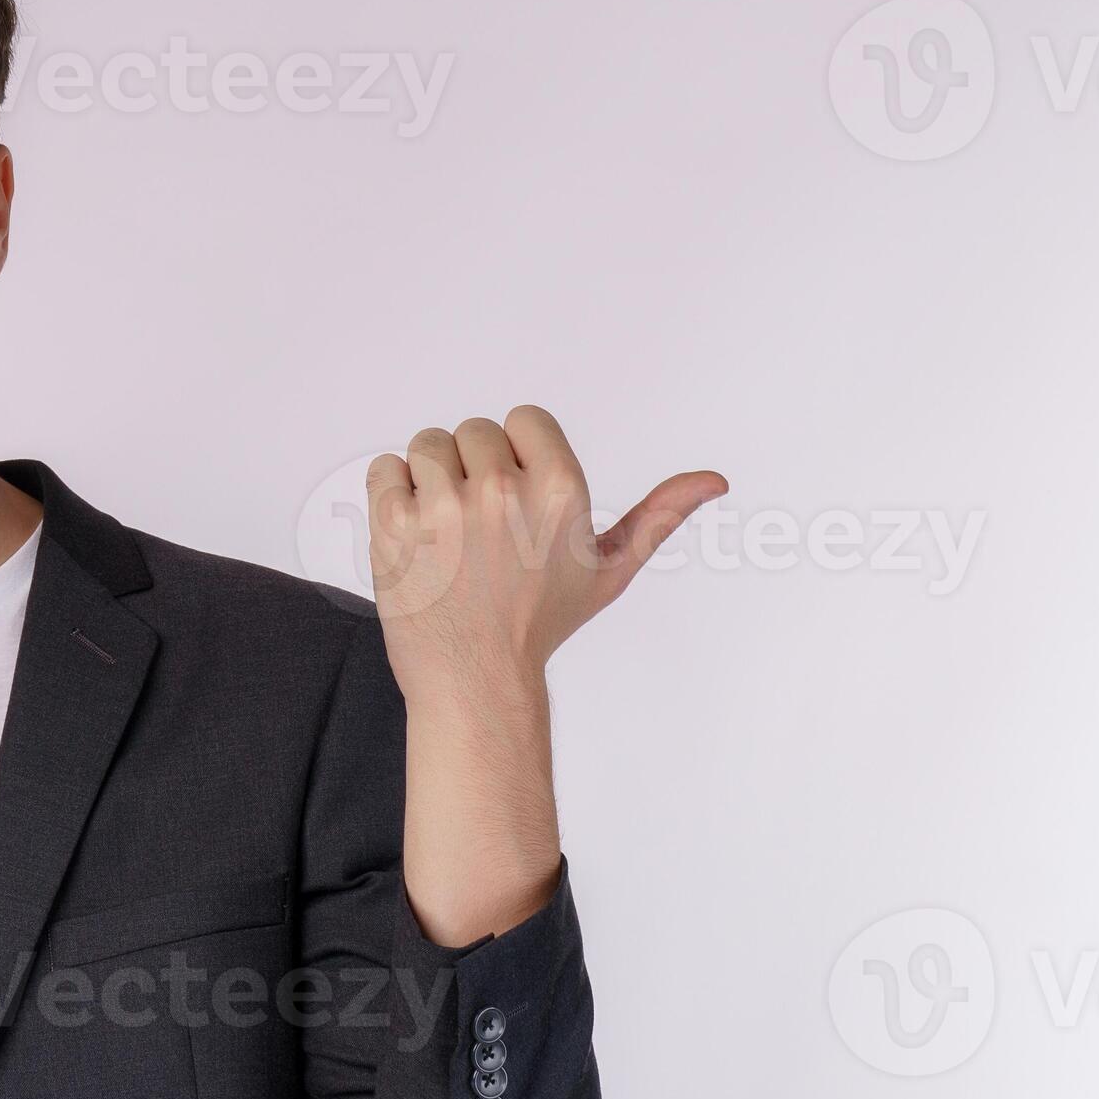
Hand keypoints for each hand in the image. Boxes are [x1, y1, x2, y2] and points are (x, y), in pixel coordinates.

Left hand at [365, 407, 724, 943]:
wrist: (474, 680)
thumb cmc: (539, 624)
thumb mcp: (609, 570)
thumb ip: (658, 516)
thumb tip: (713, 481)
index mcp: (560, 489)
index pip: (524, 419)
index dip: (517, 457)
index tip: (517, 501)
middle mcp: (503, 490)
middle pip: (472, 431)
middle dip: (473, 471)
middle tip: (481, 531)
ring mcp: (445, 506)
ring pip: (427, 445)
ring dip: (431, 480)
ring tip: (448, 534)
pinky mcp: (395, 523)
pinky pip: (384, 468)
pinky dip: (392, 496)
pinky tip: (417, 537)